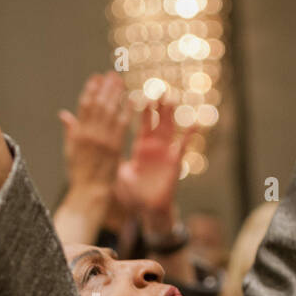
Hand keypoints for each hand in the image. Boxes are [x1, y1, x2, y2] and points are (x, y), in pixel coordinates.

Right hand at [59, 73, 129, 192]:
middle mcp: (89, 133)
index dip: (91, 89)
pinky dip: (126, 110)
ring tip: (121, 81)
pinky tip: (131, 99)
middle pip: (98, 104)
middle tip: (112, 74)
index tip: (96, 78)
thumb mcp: (70, 150)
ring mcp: (103, 140)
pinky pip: (122, 124)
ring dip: (116, 94)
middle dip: (105, 87)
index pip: (84, 105)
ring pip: (110, 110)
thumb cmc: (79, 172)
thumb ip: (70, 130)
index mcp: (77, 132)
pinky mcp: (115, 147)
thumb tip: (63, 114)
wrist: (89, 191)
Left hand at [116, 99, 195, 236]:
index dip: (143, 110)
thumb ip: (115, 157)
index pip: (142, 124)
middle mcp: (154, 148)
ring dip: (171, 115)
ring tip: (173, 98)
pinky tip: (194, 123)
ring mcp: (166, 153)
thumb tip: (100, 148)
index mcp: (141, 148)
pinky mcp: (175, 162)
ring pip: (170, 129)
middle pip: (158, 122)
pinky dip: (189, 136)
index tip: (142, 94)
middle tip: (160, 88)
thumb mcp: (121, 173)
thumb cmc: (134, 193)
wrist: (147, 208)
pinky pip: (183, 147)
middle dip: (159, 106)